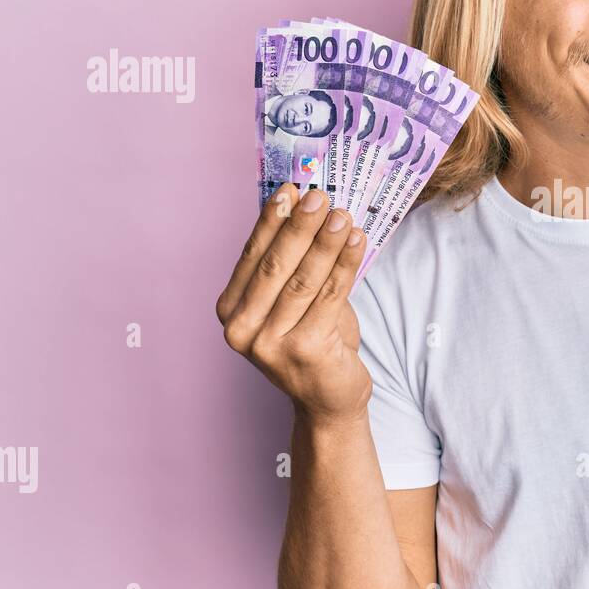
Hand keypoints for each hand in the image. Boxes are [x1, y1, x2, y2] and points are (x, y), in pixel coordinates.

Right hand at [216, 184, 371, 421]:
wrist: (330, 399)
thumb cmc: (314, 341)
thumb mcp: (294, 300)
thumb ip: (293, 261)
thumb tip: (304, 204)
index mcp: (231, 310)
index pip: (252, 255)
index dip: (271, 220)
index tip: (290, 189)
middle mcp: (241, 329)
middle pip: (275, 265)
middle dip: (300, 226)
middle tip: (320, 196)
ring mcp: (269, 344)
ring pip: (303, 280)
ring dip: (326, 242)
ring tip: (343, 214)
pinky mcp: (303, 352)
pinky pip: (329, 297)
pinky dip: (345, 264)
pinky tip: (357, 241)